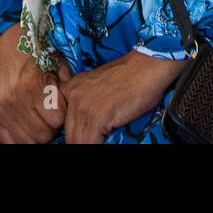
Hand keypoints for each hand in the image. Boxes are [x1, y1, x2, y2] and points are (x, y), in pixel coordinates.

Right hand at [0, 22, 65, 143]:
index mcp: (35, 86)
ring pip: (28, 141)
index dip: (61, 118)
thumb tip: (74, 115)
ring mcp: (3, 110)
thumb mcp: (59, 68)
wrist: (11, 50)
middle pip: (43, 135)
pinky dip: (21, 139)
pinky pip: (9, 142)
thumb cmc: (39, 59)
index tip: (59, 110)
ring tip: (38, 121)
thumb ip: (67, 91)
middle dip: (50, 129)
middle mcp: (17, 100)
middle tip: (49, 118)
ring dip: (36, 135)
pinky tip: (26, 127)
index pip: (57, 121)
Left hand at [58, 49, 184, 143]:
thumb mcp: (100, 86)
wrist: (148, 66)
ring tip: (103, 140)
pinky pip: (90, 143)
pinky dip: (99, 146)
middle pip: (69, 134)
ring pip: (77, 141)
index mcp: (71, 88)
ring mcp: (82, 106)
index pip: (64, 122)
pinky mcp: (96, 117)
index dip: (76, 134)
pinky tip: (110, 138)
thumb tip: (87, 128)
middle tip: (98, 138)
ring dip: (90, 143)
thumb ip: (87, 103)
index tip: (86, 136)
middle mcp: (72, 96)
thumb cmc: (132, 77)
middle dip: (82, 140)